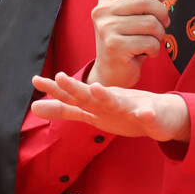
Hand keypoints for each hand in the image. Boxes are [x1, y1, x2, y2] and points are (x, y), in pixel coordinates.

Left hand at [30, 70, 190, 141]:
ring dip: (107, 95)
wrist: (161, 114)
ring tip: (96, 89)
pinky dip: (146, 115)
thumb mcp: (89, 112)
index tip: (35, 80)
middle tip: (60, 77)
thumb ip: (63, 110)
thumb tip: (32, 108)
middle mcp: (110, 101)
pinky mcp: (150, 116)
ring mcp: (130, 107)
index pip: (71, 96)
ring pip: (118, 101)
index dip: (54, 90)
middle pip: (90, 96)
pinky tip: (144, 114)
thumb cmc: (122, 110)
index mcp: (96, 102)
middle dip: (76, 88)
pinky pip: (148, 116)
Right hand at [86, 0, 176, 88]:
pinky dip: (154, 50)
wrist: (112, 71)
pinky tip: (145, 53)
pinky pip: (148, 42)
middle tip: (162, 26)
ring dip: (159, 35)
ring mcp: (106, 29)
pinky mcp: (114, 46)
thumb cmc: (125, 40)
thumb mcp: (136, 13)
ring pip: (150, 23)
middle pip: (145, 1)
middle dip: (161, 15)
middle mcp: (102, 11)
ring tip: (152, 40)